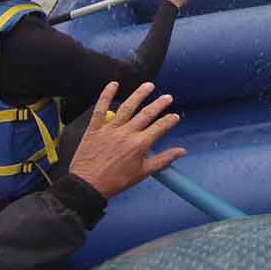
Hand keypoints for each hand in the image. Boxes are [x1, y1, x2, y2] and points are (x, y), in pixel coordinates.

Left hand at [69, 81, 184, 199]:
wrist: (88, 185)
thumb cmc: (117, 181)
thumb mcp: (143, 173)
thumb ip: (163, 160)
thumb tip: (182, 151)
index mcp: (140, 144)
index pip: (159, 128)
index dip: (169, 120)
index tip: (175, 116)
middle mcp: (127, 133)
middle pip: (146, 114)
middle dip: (159, 104)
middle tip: (167, 97)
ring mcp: (110, 128)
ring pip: (127, 107)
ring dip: (139, 94)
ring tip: (149, 85)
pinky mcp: (95, 128)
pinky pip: (101, 108)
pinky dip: (106, 95)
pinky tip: (113, 84)